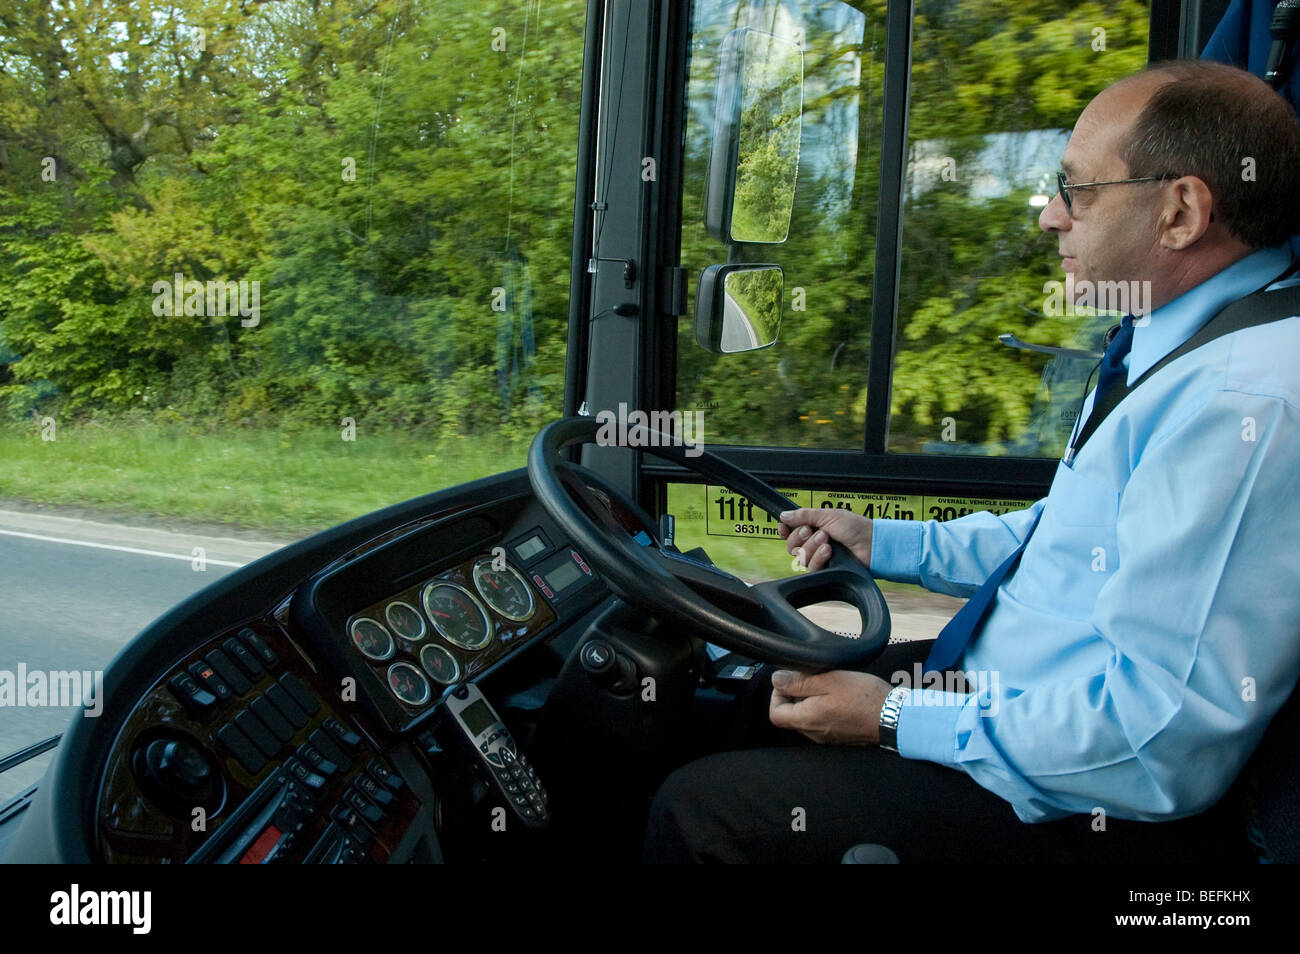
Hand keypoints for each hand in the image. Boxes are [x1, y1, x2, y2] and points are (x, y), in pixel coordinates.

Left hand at [768, 669, 893, 744]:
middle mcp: (814, 734)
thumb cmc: (864, 697)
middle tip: (810, 679)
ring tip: (827, 685)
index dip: (777, 695)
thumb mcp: (829, 679)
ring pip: (807, 720)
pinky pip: (822, 724)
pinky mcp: (840, 738)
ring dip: (810, 702)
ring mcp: (827, 738)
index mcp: (807, 719)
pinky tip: (838, 697)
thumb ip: (799, 681)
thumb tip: (776, 680)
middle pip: (790, 717)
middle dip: (794, 696)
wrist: (894, 717)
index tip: (790, 681)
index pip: (775, 714)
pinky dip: (823, 710)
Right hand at [778, 507, 872, 571]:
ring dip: (812, 547)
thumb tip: (783, 515)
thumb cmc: (855, 527)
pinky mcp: (825, 569)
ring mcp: (819, 556)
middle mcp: (814, 542)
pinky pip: (811, 567)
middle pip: (791, 545)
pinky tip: (829, 551)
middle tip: (813, 531)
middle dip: (800, 537)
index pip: (791, 531)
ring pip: (800, 557)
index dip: (785, 530)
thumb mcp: (828, 515)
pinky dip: (819, 557)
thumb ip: (804, 515)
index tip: (783, 527)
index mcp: (814, 527)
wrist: (871, 545)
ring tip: (827, 540)